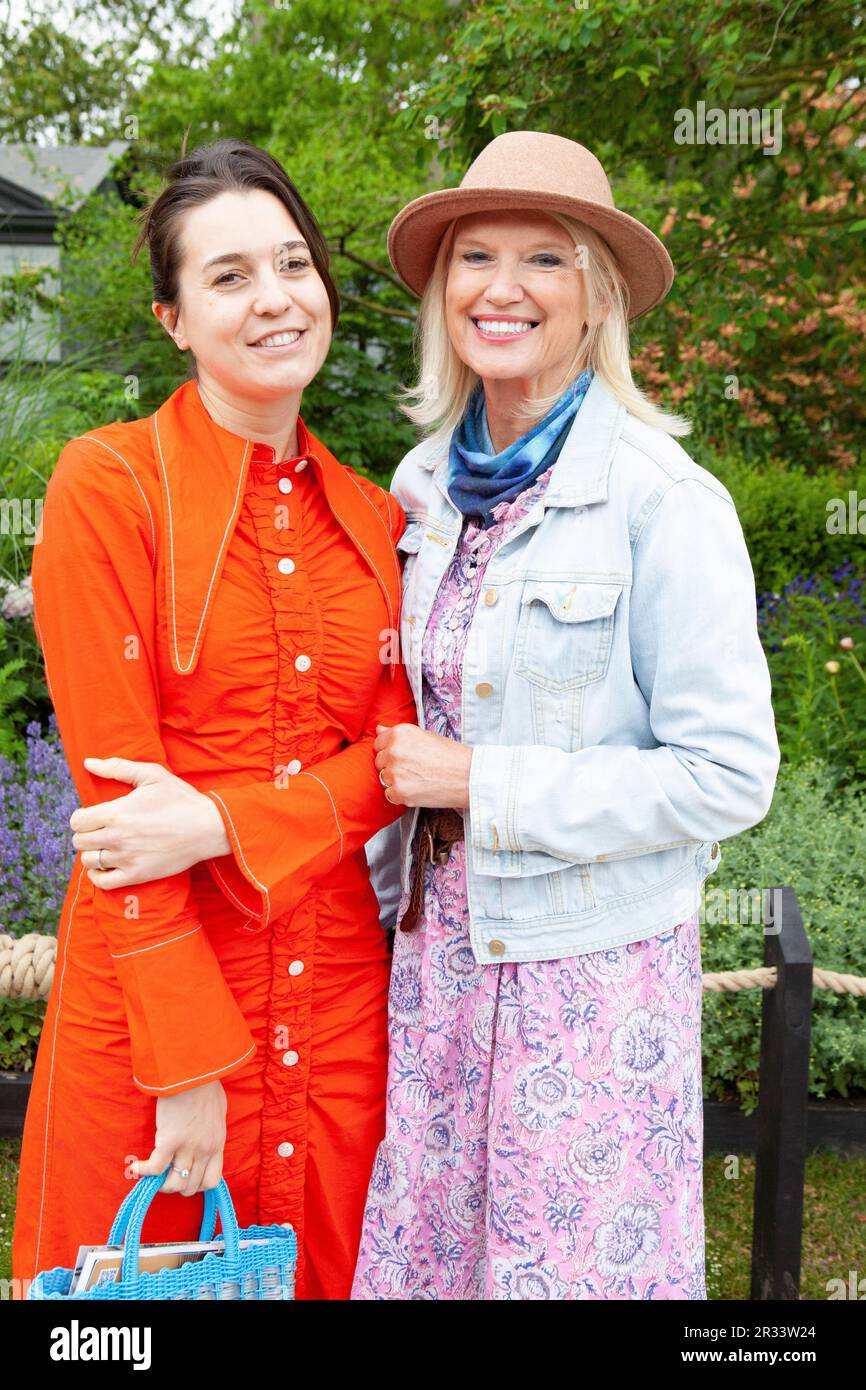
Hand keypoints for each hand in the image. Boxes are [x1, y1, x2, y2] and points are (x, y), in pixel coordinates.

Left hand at [71, 757, 230, 888]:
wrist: (208, 827)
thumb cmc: (180, 798)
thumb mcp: (152, 774)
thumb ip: (117, 767)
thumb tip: (88, 763)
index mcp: (116, 812)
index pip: (77, 821)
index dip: (83, 817)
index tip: (94, 817)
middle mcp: (116, 837)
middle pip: (80, 841)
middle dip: (87, 834)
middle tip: (101, 831)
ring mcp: (125, 859)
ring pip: (89, 861)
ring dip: (93, 853)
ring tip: (106, 847)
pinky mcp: (136, 875)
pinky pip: (102, 882)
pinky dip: (97, 875)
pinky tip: (105, 866)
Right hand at [129, 1080, 225, 1195]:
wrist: (194, 1071)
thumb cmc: (205, 1086)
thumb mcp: (218, 1113)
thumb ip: (212, 1132)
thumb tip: (204, 1142)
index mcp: (217, 1143)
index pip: (212, 1181)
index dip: (197, 1185)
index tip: (186, 1177)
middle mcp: (204, 1149)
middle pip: (190, 1186)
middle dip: (177, 1186)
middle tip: (165, 1176)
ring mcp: (187, 1147)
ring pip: (173, 1183)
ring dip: (161, 1184)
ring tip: (153, 1176)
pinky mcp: (169, 1140)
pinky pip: (155, 1168)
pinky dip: (144, 1172)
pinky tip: (137, 1168)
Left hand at [373, 723, 472, 808]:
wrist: (468, 777)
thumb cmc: (451, 756)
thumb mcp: (425, 736)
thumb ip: (398, 735)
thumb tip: (379, 730)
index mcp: (400, 733)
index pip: (379, 742)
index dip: (390, 750)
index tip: (403, 756)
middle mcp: (394, 751)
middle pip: (379, 761)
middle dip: (392, 766)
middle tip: (414, 768)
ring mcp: (395, 772)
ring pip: (384, 778)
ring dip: (396, 781)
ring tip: (418, 778)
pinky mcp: (399, 792)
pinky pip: (389, 794)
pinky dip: (400, 795)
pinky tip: (417, 789)